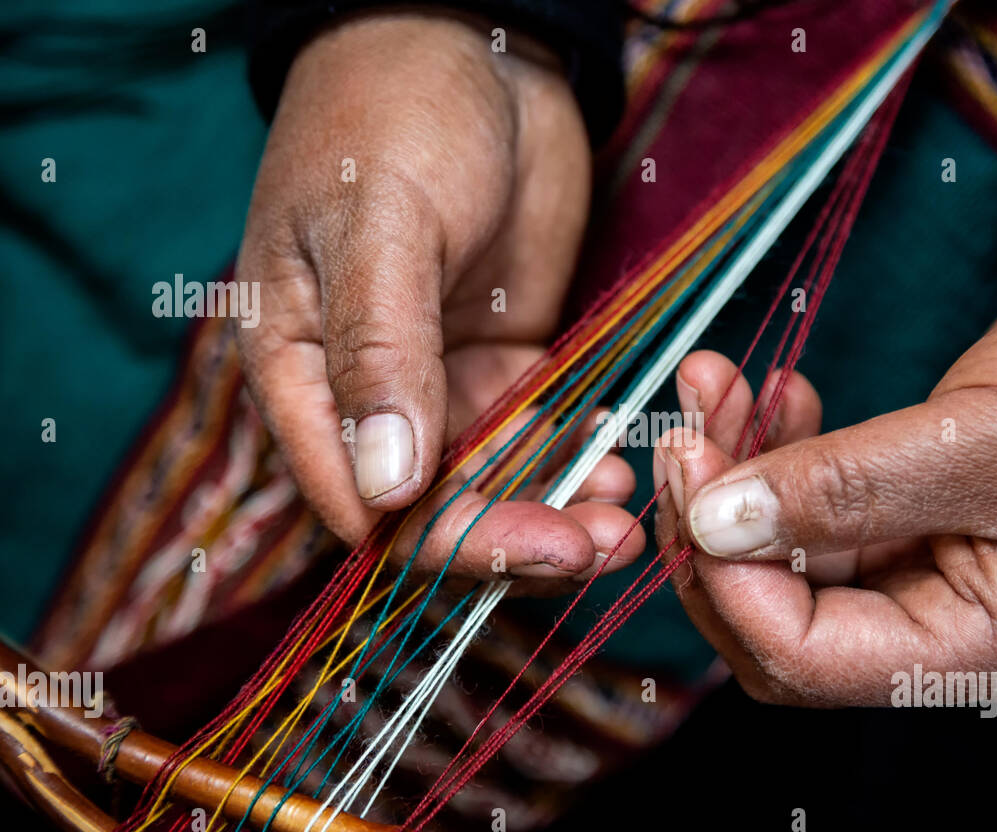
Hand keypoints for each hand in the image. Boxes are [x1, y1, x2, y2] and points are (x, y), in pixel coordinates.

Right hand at [235, 11, 642, 586]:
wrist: (479, 47)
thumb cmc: (394, 113)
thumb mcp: (378, 222)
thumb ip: (380, 349)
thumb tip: (385, 486)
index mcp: (301, 372)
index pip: (358, 500)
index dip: (440, 541)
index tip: (530, 549)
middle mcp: (369, 395)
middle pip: (435, 509)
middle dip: (517, 538)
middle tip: (604, 545)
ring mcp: (443, 383)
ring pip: (495, 485)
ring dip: (557, 511)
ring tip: (629, 519)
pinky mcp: (508, 363)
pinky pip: (540, 437)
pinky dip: (578, 460)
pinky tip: (625, 462)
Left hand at [654, 249, 996, 704]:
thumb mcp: (982, 439)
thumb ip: (840, 488)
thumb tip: (711, 522)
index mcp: (975, 650)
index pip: (802, 658)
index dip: (725, 576)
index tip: (688, 474)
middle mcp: (942, 628)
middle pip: (776, 614)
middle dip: (714, 526)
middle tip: (684, 430)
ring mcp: (929, 570)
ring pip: (789, 551)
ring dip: (738, 473)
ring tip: (715, 384)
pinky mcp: (919, 513)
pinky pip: (822, 504)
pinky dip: (784, 452)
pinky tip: (770, 394)